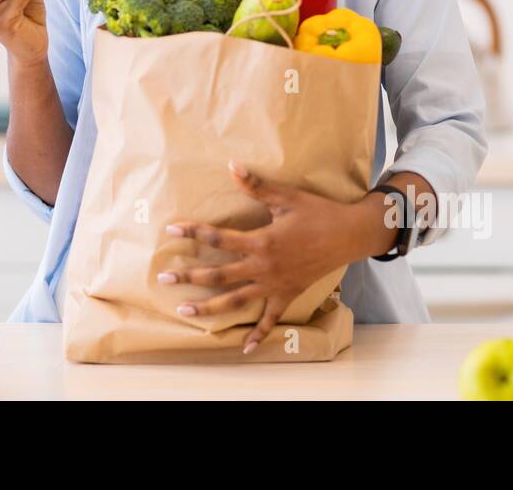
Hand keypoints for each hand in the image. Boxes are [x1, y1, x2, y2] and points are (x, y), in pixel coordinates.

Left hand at [160, 162, 375, 354]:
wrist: (349, 235)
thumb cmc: (317, 212)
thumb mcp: (286, 196)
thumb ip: (256, 186)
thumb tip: (231, 165)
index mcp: (261, 241)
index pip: (218, 237)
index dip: (192, 232)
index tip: (171, 231)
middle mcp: (263, 267)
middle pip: (218, 274)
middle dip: (189, 276)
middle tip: (163, 279)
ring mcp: (274, 285)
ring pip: (235, 300)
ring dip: (208, 306)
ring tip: (184, 310)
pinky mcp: (287, 295)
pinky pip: (270, 318)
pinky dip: (258, 335)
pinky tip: (243, 347)